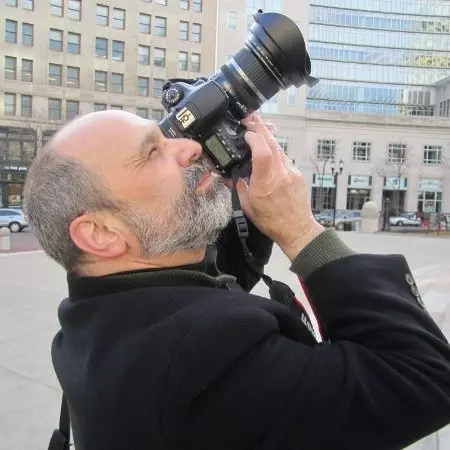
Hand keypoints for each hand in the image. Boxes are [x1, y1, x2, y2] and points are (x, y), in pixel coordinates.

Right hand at [237, 113, 323, 260]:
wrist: (296, 229)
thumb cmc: (272, 221)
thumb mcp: (248, 205)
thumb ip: (238, 186)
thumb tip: (230, 174)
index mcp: (265, 183)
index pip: (262, 152)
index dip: (254, 137)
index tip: (246, 133)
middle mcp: (280, 175)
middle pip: (272, 142)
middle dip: (261, 127)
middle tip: (251, 118)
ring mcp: (291, 172)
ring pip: (279, 147)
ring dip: (268, 137)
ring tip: (258, 130)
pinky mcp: (296, 174)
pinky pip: (284, 157)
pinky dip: (275, 150)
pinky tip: (268, 150)